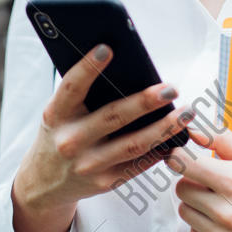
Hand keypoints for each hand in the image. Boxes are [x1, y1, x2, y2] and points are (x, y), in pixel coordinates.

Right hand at [12, 44, 193, 231]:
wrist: (44, 184)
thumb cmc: (59, 135)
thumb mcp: (58, 115)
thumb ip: (83, 96)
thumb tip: (126, 70)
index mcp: (55, 116)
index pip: (72, 87)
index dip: (88, 67)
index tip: (107, 48)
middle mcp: (70, 141)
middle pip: (113, 117)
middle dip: (146, 102)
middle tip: (171, 88)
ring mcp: (89, 165)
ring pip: (135, 144)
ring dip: (165, 128)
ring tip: (187, 113)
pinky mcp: (106, 182)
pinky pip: (140, 164)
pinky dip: (161, 149)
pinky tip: (178, 137)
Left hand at [164, 122, 231, 231]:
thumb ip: (224, 142)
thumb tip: (197, 130)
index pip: (184, 164)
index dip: (182, 157)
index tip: (184, 157)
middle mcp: (226, 212)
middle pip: (181, 189)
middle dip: (193, 181)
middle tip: (215, 182)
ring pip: (186, 212)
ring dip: (198, 204)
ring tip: (224, 201)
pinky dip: (206, 226)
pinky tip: (229, 220)